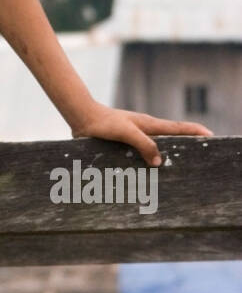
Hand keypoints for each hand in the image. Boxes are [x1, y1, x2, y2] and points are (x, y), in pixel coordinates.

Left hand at [68, 101, 212, 166]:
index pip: (178, 127)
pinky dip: (148, 161)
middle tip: (198, 158)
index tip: (210, 137)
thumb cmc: (103, 123)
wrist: (82, 118)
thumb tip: (159, 161)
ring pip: (155, 147)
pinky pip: (141, 153)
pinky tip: (147, 174)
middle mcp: (145, 130)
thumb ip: (143, 144)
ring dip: (165, 156)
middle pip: (171, 137)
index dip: (195, 131)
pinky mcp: (124, 143)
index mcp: (149, 124)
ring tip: (175, 171)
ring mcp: (135, 136)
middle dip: (185, 145)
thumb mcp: (125, 132)